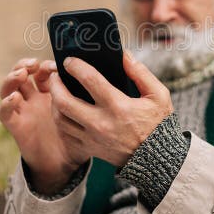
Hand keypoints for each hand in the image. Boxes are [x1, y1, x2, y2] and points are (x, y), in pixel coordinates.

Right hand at [0, 58, 88, 194]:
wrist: (64, 165)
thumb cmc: (81, 138)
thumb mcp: (92, 116)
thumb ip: (100, 99)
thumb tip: (118, 78)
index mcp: (52, 93)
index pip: (45, 71)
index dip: (48, 65)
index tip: (58, 63)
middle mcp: (35, 98)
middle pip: (24, 73)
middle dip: (27, 64)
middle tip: (37, 64)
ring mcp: (24, 110)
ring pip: (9, 87)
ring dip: (12, 77)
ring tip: (22, 73)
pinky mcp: (16, 125)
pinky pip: (4, 113)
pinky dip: (6, 103)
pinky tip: (15, 98)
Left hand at [48, 51, 172, 166]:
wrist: (157, 159)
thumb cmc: (158, 124)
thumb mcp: (158, 95)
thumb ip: (140, 73)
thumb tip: (124, 54)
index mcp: (119, 107)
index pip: (90, 80)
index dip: (76, 66)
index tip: (70, 60)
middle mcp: (101, 123)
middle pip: (65, 101)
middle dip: (55, 84)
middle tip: (55, 75)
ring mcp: (93, 138)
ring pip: (60, 118)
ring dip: (54, 102)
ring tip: (57, 91)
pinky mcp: (89, 149)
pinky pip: (65, 134)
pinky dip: (60, 120)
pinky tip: (63, 110)